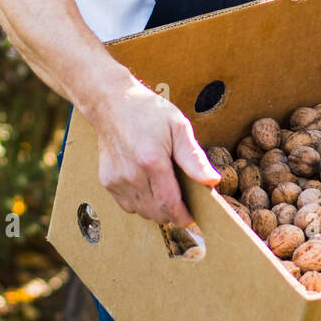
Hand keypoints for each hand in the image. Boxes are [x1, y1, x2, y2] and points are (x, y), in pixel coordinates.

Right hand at [93, 79, 220, 224]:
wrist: (111, 103)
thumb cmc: (148, 112)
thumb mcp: (178, 126)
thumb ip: (194, 157)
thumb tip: (212, 181)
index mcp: (151, 161)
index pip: (170, 203)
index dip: (184, 215)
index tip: (194, 217)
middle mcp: (131, 175)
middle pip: (156, 213)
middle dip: (173, 214)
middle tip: (185, 203)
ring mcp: (116, 180)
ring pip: (142, 212)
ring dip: (158, 210)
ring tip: (166, 191)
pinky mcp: (107, 182)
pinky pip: (128, 205)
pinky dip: (142, 203)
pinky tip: (148, 187)